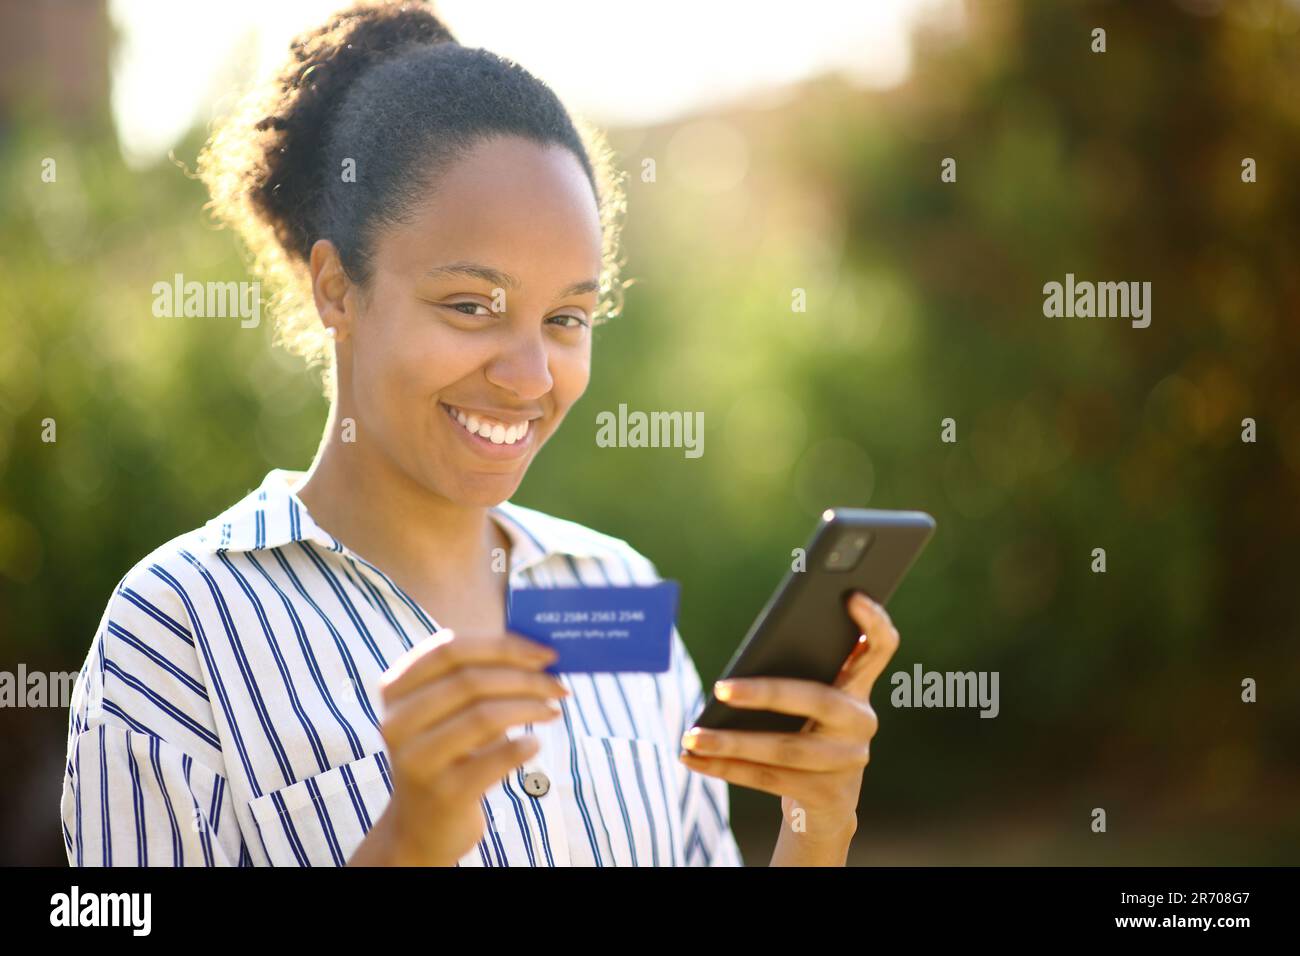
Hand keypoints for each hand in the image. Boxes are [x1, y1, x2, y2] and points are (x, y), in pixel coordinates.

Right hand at [349, 629, 567, 865]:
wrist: (424, 826)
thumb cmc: (448, 753)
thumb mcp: (448, 711)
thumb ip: (477, 675)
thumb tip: (538, 652)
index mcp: (396, 690)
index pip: (450, 649)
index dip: (503, 646)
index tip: (544, 654)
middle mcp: (398, 723)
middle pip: (470, 681)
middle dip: (525, 678)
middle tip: (558, 685)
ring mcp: (417, 760)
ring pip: (484, 716)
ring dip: (530, 707)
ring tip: (554, 710)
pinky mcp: (444, 793)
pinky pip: (495, 759)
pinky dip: (523, 746)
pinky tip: (534, 744)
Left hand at [678, 591, 900, 845]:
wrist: (825, 804)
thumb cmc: (807, 732)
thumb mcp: (811, 703)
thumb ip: (799, 672)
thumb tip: (750, 656)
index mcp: (858, 688)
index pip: (880, 648)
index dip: (874, 622)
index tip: (851, 596)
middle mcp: (862, 722)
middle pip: (817, 700)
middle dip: (765, 693)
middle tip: (720, 688)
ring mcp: (848, 761)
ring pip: (784, 749)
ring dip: (731, 743)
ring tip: (691, 736)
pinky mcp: (827, 795)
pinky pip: (768, 778)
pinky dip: (724, 768)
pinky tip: (691, 759)